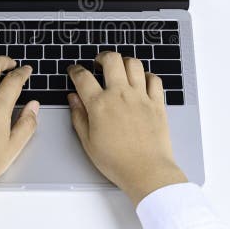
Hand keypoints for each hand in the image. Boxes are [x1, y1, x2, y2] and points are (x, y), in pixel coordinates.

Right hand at [67, 51, 186, 205]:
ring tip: (120, 69)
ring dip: (124, 62)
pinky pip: (154, 79)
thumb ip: (79, 116)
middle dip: (102, 57)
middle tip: (99, 63)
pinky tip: (141, 81)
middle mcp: (120, 95)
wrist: (146, 171)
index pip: (83, 77)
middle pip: (112, 60)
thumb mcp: (88, 142)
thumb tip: (73, 99)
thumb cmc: (116, 161)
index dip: (75, 70)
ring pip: (134, 64)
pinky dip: (147, 76)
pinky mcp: (157, 103)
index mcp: (100, 105)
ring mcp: (140, 97)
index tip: (74, 71)